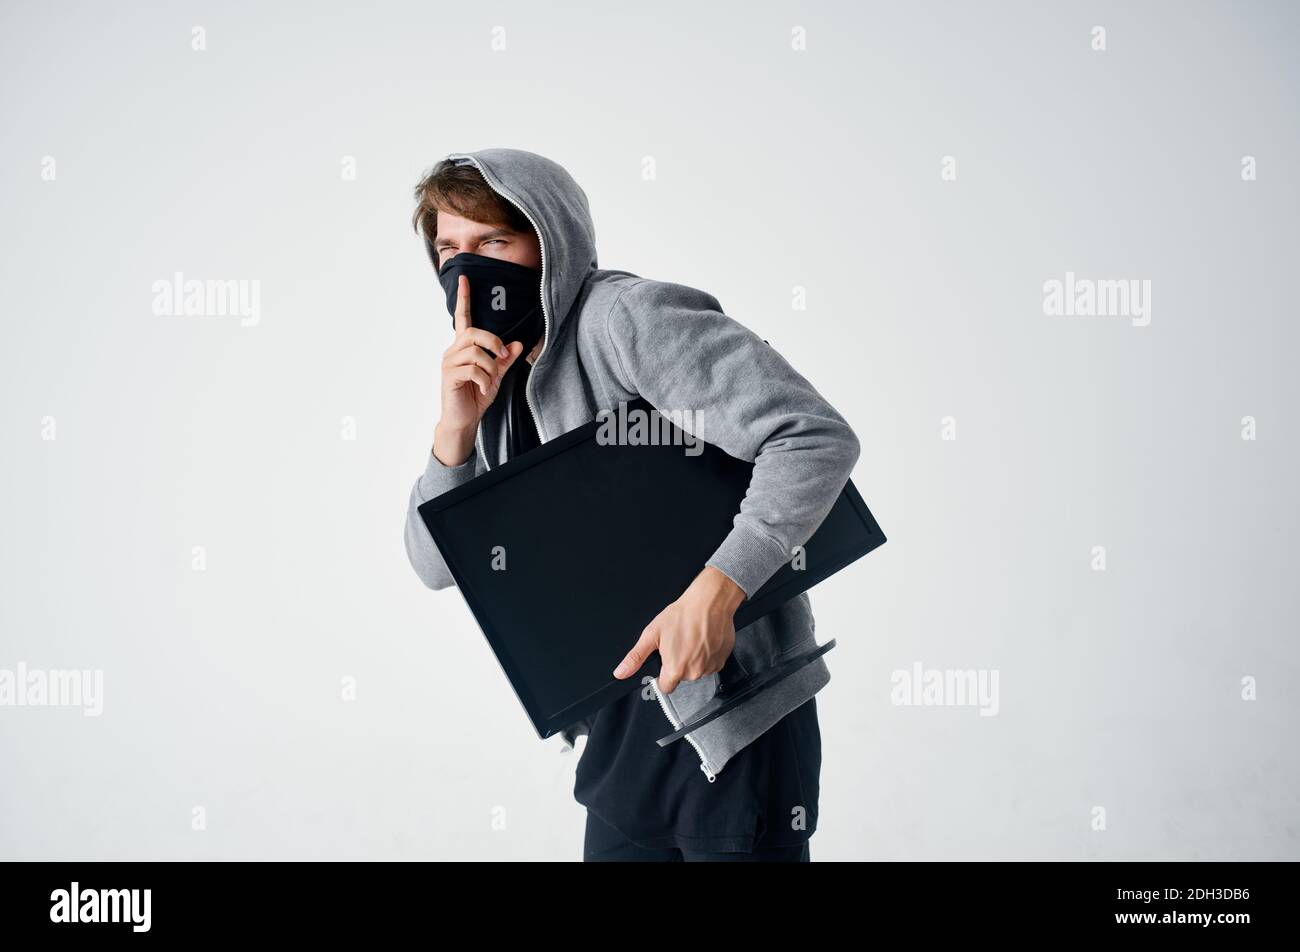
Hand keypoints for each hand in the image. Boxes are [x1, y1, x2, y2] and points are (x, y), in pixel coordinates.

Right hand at [434, 274, 523, 464]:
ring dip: (490, 367)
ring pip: (476, 352)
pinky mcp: (449, 376)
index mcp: (463, 347)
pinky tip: (483, 388)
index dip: (464, 298)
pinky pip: (473, 370)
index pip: (463, 318)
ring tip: (490, 380)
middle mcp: (453, 351)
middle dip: (493, 342)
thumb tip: (519, 342)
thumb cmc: (476, 396)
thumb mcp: (495, 375)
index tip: (465, 279)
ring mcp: (449, 363)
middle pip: (474, 333)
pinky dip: (484, 380)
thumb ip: (505, 359)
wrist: (463, 420)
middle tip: (503, 357)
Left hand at [613, 566, 745, 693]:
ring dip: (693, 659)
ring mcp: (710, 667)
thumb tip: (621, 672)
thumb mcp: (652, 634)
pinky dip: (706, 655)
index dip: (663, 675)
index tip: (665, 661)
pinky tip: (703, 640)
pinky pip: (710, 664)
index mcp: (675, 669)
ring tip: (691, 639)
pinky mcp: (721, 660)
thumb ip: (636, 657)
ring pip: (696, 670)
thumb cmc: (682, 615)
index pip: (665, 687)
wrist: (709, 602)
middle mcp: (694, 672)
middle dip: (678, 664)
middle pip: (681, 677)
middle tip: (678, 643)